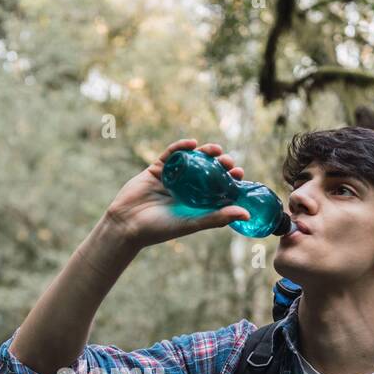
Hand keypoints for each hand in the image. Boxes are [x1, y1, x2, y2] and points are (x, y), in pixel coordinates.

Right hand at [102, 139, 249, 250]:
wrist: (126, 224)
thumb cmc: (158, 229)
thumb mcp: (191, 223)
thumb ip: (216, 218)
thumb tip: (246, 214)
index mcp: (195, 204)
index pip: (217, 189)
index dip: (230, 180)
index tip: (240, 174)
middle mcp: (185, 190)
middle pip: (207, 172)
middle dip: (220, 165)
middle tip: (229, 162)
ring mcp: (171, 178)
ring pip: (191, 161)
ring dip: (205, 153)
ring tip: (216, 150)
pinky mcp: (156, 169)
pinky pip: (170, 155)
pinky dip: (181, 147)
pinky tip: (192, 143)